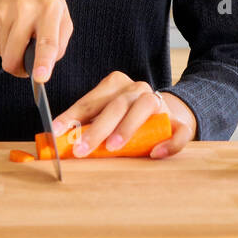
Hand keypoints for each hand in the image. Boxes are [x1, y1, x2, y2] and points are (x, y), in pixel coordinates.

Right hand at [0, 0, 72, 82]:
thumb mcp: (62, 15)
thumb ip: (60, 43)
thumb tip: (44, 67)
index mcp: (50, 9)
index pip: (47, 40)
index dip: (43, 61)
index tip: (40, 78)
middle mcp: (25, 9)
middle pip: (15, 56)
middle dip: (19, 69)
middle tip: (26, 68)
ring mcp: (4, 11)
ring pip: (4, 54)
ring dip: (13, 53)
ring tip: (21, 35)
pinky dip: (3, 44)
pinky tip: (10, 27)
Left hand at [52, 71, 197, 158]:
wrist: (166, 117)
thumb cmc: (126, 119)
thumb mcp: (104, 117)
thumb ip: (86, 125)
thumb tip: (57, 140)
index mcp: (116, 84)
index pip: (91, 100)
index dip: (73, 116)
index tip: (57, 131)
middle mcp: (137, 89)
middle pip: (116, 104)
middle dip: (97, 128)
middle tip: (81, 149)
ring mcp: (160, 102)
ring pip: (145, 107)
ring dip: (128, 128)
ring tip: (113, 147)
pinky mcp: (179, 122)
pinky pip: (177, 130)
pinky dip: (168, 143)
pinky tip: (155, 153)